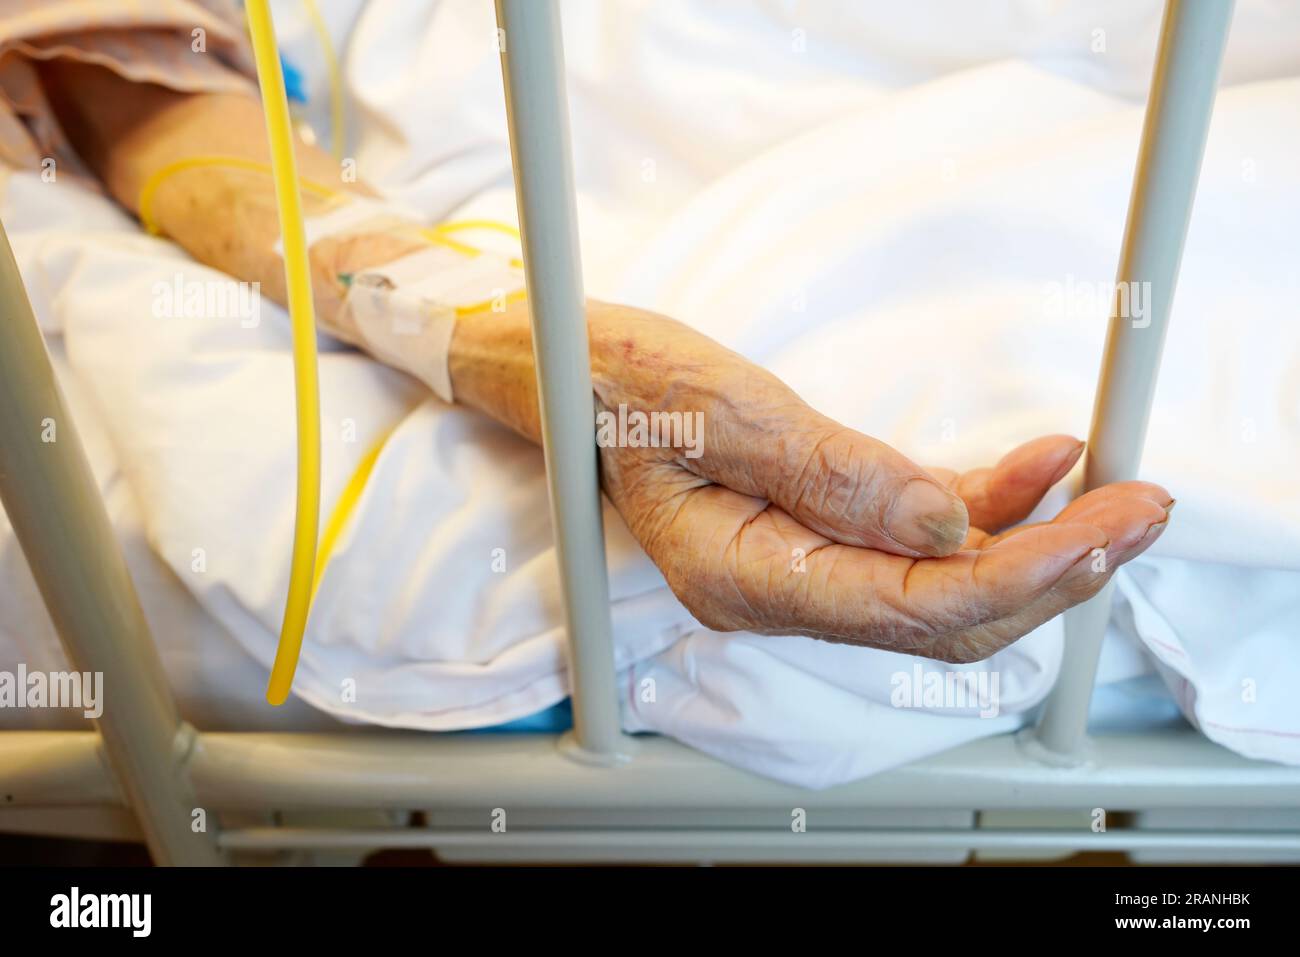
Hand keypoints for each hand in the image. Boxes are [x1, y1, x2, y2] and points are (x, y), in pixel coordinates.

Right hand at [455, 301, 1172, 662]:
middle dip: (1053, 573)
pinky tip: (1040, 466)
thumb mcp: (721, 410)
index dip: (1021, 573)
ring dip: (1036, 546)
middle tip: (1140, 512)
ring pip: (940, 588)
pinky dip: (986, 508)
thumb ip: (830, 473)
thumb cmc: (616, 383)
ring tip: (1118, 497)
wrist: (569, 375)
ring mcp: (800, 567)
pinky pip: (915, 541)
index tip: (1104, 524)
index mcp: (743, 577)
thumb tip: (947, 525)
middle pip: (943, 618)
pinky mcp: (818, 529)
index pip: (910, 606)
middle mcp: (779, 592)